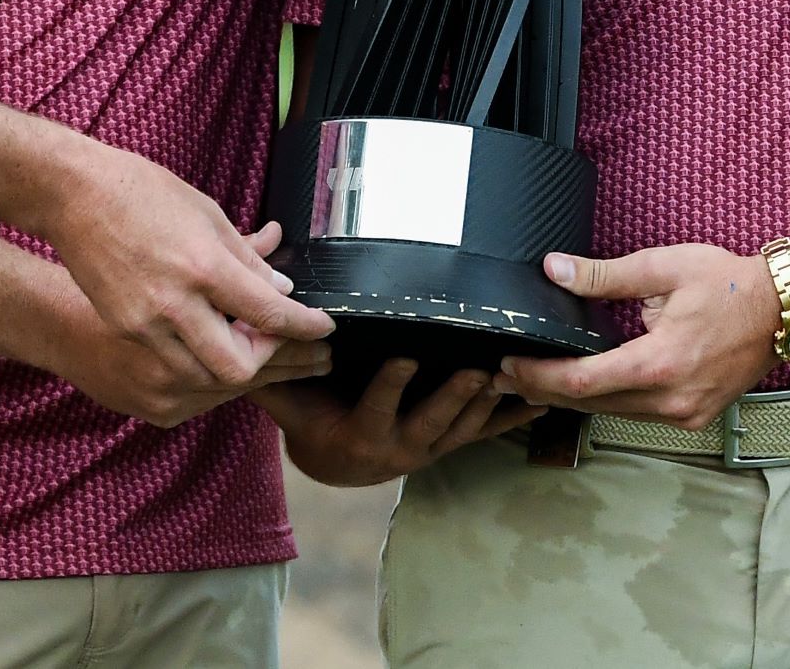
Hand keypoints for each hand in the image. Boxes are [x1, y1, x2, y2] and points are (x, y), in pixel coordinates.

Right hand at [38, 147, 333, 390]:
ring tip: (242, 339)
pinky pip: (171, 364)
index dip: (305, 326)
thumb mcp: (208, 215)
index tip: (323, 328)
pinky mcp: (124, 331)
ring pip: (201, 377)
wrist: (74, 196)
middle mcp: (174, 303)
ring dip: (228, 365)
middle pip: (236, 367)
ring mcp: (144, 323)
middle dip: (265, 360)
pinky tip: (205, 336)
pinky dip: (196, 359)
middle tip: (276, 339)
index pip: (269, 314)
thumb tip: (280, 289)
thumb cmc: (143, 192)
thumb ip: (246, 260)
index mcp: (204, 266)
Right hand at [255, 358, 545, 486]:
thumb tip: (246, 332)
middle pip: (430, 421)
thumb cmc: (310, 414)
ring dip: (489, 404)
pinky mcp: (450, 444)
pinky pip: (486, 433)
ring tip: (512, 376)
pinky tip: (542, 399)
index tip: (405, 357)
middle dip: (454, 397)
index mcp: (358, 432)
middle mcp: (397, 446)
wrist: (335, 459)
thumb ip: (273, 371)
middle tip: (475, 371)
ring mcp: (428, 448)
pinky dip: (514, 417)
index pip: (376, 406)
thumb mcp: (287, 400)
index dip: (391, 384)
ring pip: (463, 428)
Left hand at [499, 244, 780, 429]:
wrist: (785, 309)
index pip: (581, 382)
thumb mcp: (663, 268)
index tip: (509, 365)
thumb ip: (604, 275)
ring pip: (612, 413)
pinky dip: (607, 400)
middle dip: (545, 390)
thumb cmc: (729, 283)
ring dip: (574, 398)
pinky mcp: (694, 416)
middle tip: (507, 374)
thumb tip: (554, 270)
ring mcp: (684, 414)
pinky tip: (587, 385)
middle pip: (590, 405)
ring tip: (537, 379)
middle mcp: (670, 400)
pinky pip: (637, 414)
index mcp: (659, 364)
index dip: (538, 377)